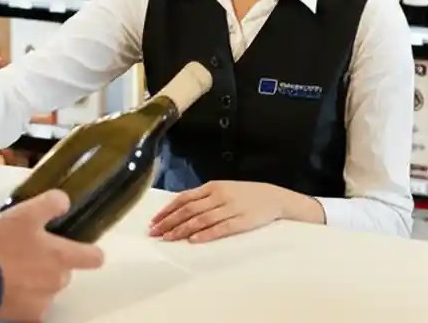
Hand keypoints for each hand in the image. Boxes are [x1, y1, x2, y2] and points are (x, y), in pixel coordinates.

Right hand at [0, 190, 104, 321]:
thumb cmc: (1, 245)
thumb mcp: (24, 214)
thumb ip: (50, 204)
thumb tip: (65, 202)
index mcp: (61, 256)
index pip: (94, 257)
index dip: (89, 251)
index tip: (78, 247)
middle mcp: (58, 281)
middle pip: (64, 272)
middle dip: (50, 264)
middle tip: (27, 252)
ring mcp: (44, 301)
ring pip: (47, 289)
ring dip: (35, 281)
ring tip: (12, 270)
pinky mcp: (27, 317)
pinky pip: (32, 307)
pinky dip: (23, 300)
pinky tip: (7, 288)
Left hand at [148, 181, 305, 243]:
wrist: (274, 197)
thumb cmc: (244, 194)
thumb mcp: (222, 189)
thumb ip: (203, 197)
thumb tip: (179, 208)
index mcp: (211, 187)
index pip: (184, 198)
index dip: (167, 210)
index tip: (154, 221)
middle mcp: (218, 196)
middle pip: (188, 209)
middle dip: (169, 222)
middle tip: (155, 233)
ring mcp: (230, 208)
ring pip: (201, 219)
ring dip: (182, 230)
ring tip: (169, 238)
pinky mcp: (241, 221)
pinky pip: (221, 228)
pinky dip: (206, 234)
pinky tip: (194, 240)